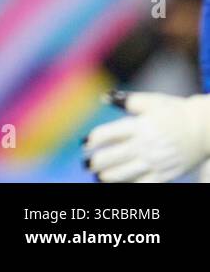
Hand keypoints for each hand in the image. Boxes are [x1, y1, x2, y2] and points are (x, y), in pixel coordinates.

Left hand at [83, 90, 209, 182]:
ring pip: (122, 174)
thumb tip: (103, 98)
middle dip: (94, 162)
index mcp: (138, 126)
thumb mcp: (151, 101)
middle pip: (110, 157)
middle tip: (85, 164)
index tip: (85, 144)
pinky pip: (142, 185)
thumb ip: (127, 101)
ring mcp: (154, 162)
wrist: (205, 128)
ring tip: (97, 175)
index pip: (106, 135)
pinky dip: (128, 186)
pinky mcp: (165, 175)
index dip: (91, 140)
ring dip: (105, 176)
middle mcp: (144, 145)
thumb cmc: (175, 111)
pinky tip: (119, 184)